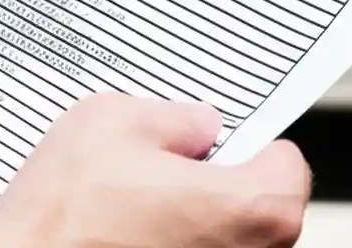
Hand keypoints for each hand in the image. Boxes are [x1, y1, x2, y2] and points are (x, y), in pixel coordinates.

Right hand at [0, 93, 311, 247]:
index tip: (220, 143)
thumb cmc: (63, 218)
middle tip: (162, 170)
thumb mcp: (115, 120)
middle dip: (215, 185)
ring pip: (219, 242)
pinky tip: (119, 238)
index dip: (249, 145)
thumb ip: (175, 116)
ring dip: (187, 224)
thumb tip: (195, 125)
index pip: (288, 165)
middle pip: (256, 209)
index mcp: (255, 210)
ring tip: (130, 208)